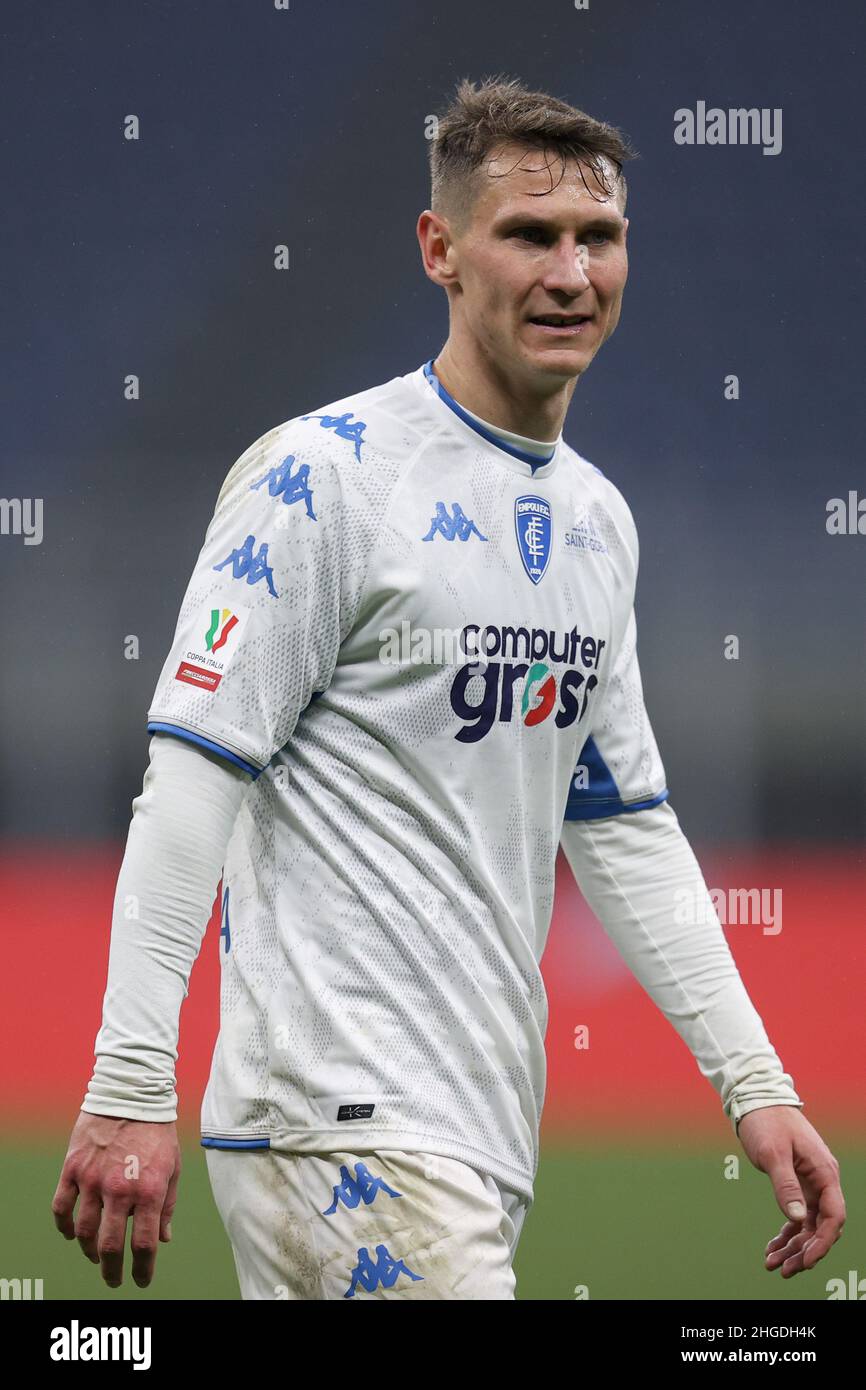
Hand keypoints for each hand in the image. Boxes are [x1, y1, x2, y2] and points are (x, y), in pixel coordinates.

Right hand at [52, 1111, 180, 1287]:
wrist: (132, 1095)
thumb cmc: (158, 1133)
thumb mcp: (173, 1168)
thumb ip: (168, 1206)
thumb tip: (164, 1239)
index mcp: (149, 1191)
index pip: (144, 1245)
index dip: (142, 1270)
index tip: (140, 1281)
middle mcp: (119, 1190)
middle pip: (109, 1246)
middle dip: (112, 1270)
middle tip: (114, 1279)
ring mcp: (92, 1180)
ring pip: (83, 1232)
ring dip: (89, 1251)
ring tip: (95, 1257)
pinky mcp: (73, 1169)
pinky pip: (61, 1207)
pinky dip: (64, 1226)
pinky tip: (71, 1234)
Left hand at [737, 1106, 844, 1277]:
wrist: (757, 1100)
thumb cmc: (767, 1122)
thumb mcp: (773, 1153)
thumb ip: (785, 1185)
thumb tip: (796, 1218)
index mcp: (824, 1173)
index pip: (833, 1216)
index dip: (822, 1242)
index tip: (804, 1261)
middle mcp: (821, 1181)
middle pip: (821, 1226)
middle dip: (804, 1251)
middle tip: (783, 1270)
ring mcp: (810, 1183)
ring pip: (808, 1224)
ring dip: (793, 1246)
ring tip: (772, 1264)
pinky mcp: (796, 1184)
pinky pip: (796, 1215)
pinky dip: (786, 1232)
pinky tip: (772, 1247)